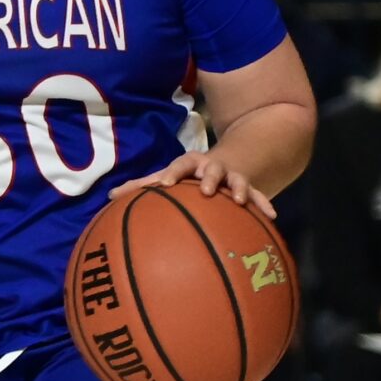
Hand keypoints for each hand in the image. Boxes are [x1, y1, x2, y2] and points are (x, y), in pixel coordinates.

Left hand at [109, 149, 275, 216]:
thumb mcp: (166, 177)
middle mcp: (211, 168)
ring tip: (241, 201)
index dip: (173, 174)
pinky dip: (264, 205)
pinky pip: (259, 196)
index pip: (179, 166)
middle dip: (210, 177)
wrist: (222, 162)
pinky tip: (272, 218)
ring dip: (240, 189)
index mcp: (189, 165)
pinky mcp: (248, 188)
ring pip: (238, 181)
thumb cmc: (186, 176)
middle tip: (207, 190)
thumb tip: (108, 197)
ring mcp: (232, 177)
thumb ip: (140, 187)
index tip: (166, 184)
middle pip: (211, 169)